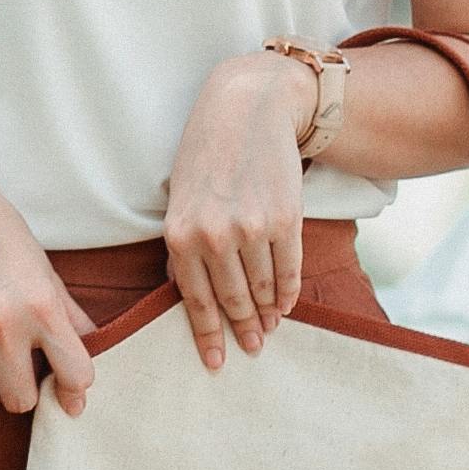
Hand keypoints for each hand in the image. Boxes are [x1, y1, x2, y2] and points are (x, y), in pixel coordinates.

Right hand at [0, 153, 94, 416]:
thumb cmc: (1, 235)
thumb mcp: (45, 270)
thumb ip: (69, 315)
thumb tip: (95, 349)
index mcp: (42, 305)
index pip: (74, 374)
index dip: (73, 390)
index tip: (68, 393)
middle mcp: (4, 323)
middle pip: (21, 400)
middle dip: (26, 391)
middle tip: (24, 370)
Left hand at [165, 52, 315, 367]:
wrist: (247, 108)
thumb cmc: (206, 155)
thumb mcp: (179, 201)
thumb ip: (183, 249)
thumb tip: (187, 296)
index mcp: (180, 236)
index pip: (196, 302)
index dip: (209, 336)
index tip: (218, 361)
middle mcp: (214, 237)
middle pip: (233, 300)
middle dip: (243, 329)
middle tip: (251, 348)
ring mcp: (251, 228)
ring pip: (263, 288)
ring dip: (268, 313)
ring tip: (270, 328)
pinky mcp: (284, 218)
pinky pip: (288, 269)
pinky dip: (289, 292)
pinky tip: (287, 305)